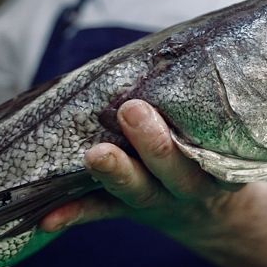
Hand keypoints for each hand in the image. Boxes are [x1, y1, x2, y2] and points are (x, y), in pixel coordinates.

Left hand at [40, 99, 240, 233]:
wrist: (204, 211)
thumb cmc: (204, 149)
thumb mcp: (215, 132)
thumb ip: (198, 99)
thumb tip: (173, 49)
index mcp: (217, 164)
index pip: (211, 153)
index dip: (199, 135)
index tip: (177, 110)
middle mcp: (190, 186)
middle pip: (175, 171)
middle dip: (154, 144)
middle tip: (132, 111)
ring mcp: (158, 200)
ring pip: (138, 191)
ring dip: (115, 173)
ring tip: (94, 155)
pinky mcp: (126, 209)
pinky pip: (101, 211)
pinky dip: (74, 213)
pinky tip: (49, 217)